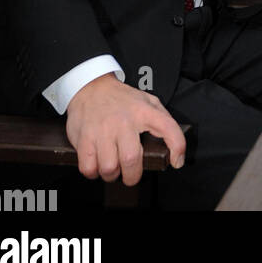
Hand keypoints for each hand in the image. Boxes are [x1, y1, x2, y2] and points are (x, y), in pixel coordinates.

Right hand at [66, 73, 185, 186]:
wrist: (91, 87)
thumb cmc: (122, 99)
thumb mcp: (147, 101)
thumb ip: (162, 120)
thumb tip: (175, 148)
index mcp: (144, 111)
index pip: (167, 127)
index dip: (177, 147)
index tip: (177, 161)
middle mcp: (124, 121)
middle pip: (131, 160)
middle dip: (132, 175)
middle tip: (130, 173)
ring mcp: (102, 130)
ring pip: (109, 168)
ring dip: (111, 174)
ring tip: (112, 166)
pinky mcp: (84, 138)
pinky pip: (88, 168)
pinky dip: (93, 172)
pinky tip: (97, 163)